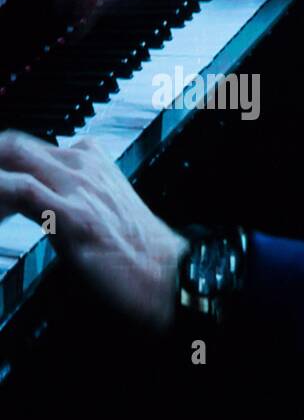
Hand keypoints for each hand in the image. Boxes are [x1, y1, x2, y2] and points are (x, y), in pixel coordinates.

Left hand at [0, 132, 187, 329]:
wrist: (170, 274)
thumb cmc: (141, 252)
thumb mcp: (105, 207)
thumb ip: (77, 193)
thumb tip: (46, 199)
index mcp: (94, 161)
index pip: (33, 146)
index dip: (7, 164)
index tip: (2, 183)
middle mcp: (85, 165)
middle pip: (16, 144)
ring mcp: (78, 186)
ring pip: (14, 156)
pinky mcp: (73, 214)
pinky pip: (19, 189)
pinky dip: (1, 191)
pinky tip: (0, 214)